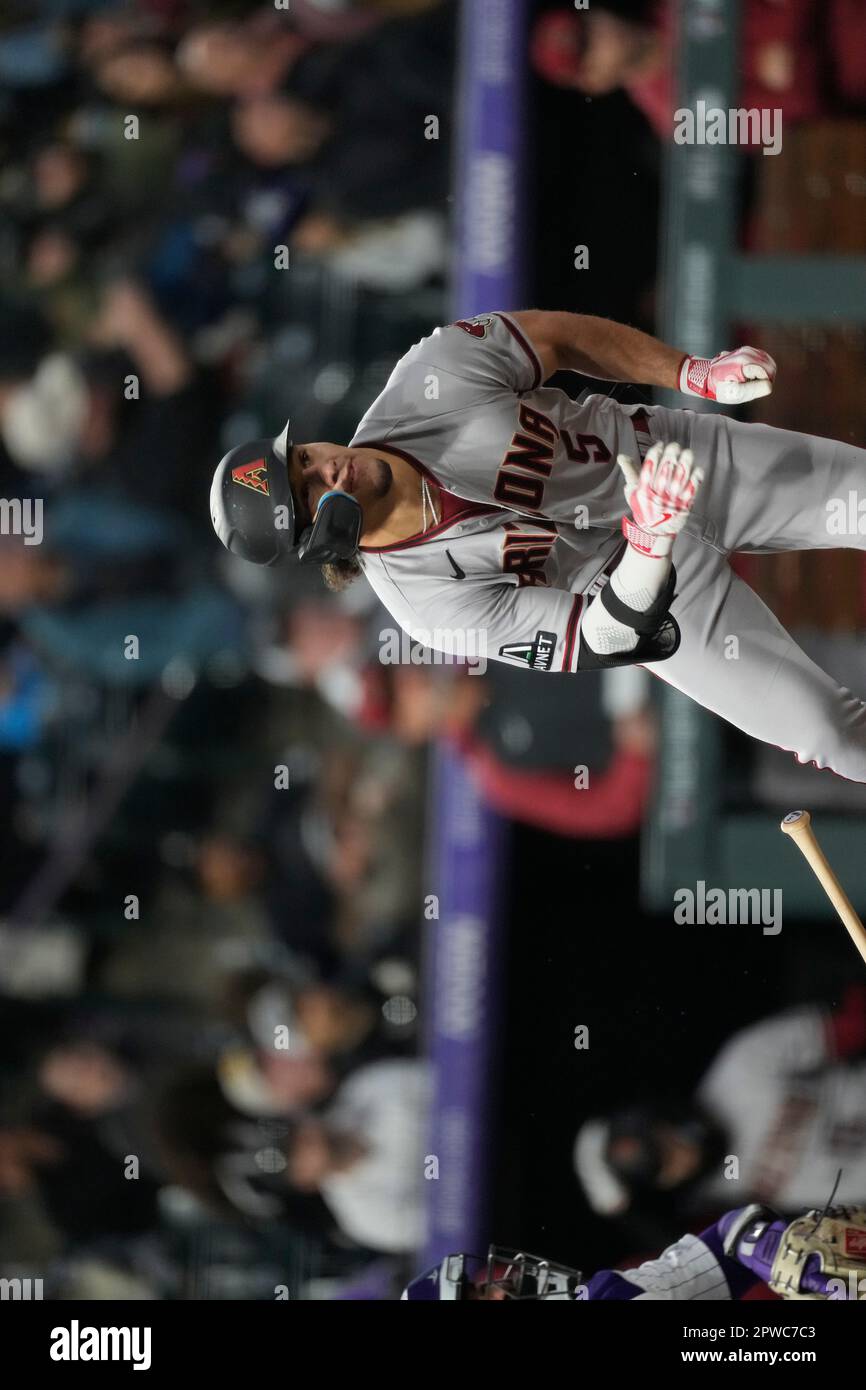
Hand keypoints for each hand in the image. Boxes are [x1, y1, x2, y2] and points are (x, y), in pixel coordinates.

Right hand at [617, 441, 703, 557]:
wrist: (654, 532)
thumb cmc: (643, 508)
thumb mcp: (633, 492)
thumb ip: (630, 472)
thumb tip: (622, 456)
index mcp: (643, 489)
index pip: (649, 465)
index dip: (656, 452)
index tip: (660, 445)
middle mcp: (657, 493)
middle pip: (666, 467)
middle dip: (671, 453)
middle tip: (674, 446)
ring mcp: (671, 499)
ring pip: (680, 475)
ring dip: (685, 461)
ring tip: (687, 453)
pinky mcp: (684, 505)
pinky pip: (692, 489)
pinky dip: (695, 478)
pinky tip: (697, 469)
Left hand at [679, 346, 775, 403]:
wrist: (706, 375)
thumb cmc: (720, 386)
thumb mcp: (736, 393)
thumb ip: (754, 390)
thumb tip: (769, 385)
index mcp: (745, 362)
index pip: (769, 374)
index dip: (763, 384)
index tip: (750, 387)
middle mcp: (748, 352)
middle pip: (771, 367)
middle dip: (765, 378)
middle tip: (750, 385)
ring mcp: (748, 349)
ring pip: (768, 363)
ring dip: (762, 374)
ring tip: (747, 379)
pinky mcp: (748, 350)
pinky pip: (763, 360)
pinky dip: (759, 368)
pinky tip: (748, 374)